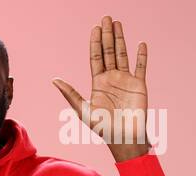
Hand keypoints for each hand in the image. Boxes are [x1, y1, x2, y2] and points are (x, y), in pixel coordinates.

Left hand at [51, 15, 150, 162]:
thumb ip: (70, 93)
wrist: (123, 138)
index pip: (95, 57)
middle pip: (108, 51)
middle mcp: (111, 78)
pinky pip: (141, 67)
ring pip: (123, 54)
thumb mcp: (83, 110)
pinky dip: (141, 56)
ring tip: (119, 23)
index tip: (95, 28)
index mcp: (97, 83)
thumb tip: (54, 80)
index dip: (95, 42)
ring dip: (121, 39)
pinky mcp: (139, 85)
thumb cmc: (102, 128)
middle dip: (107, 35)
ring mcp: (126, 80)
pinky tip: (140, 44)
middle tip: (106, 17)